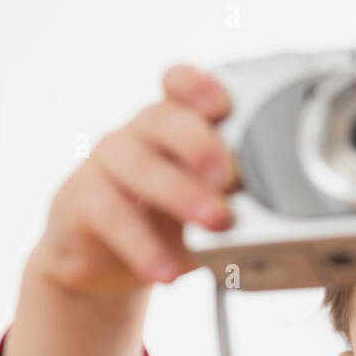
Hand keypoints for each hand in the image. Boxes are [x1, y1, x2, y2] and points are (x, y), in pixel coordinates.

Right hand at [31, 64, 239, 298]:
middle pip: (162, 119)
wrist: (105, 267)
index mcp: (171, 128)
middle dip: (200, 144)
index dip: (196, 86)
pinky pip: (108, 215)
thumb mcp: (203, 211)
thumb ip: (232, 206)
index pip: (177, 87)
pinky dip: (140, 245)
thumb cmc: (162, 226)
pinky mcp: (77, 202)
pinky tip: (164, 269)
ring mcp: (103, 165)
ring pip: (135, 165)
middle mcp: (136, 137)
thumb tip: (278, 221)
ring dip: (179, 192)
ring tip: (214, 223)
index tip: (222, 104)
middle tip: (230, 178)